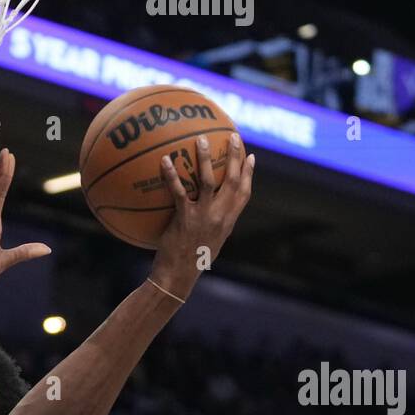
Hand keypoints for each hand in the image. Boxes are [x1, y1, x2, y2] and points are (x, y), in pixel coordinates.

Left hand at [151, 132, 254, 299]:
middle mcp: (220, 217)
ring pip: (208, 181)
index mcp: (228, 222)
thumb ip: (213, 225)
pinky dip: (172, 175)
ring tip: (201, 139)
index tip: (250, 156)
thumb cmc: (189, 263)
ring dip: (206, 158)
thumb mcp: (209, 244)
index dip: (248, 173)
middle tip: (233, 136)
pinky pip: (179, 192)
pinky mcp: (185, 219)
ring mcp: (203, 217)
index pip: (244, 193)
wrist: (177, 278)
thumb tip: (208, 213)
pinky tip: (164, 160)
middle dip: (235, 156)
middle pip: (232, 180)